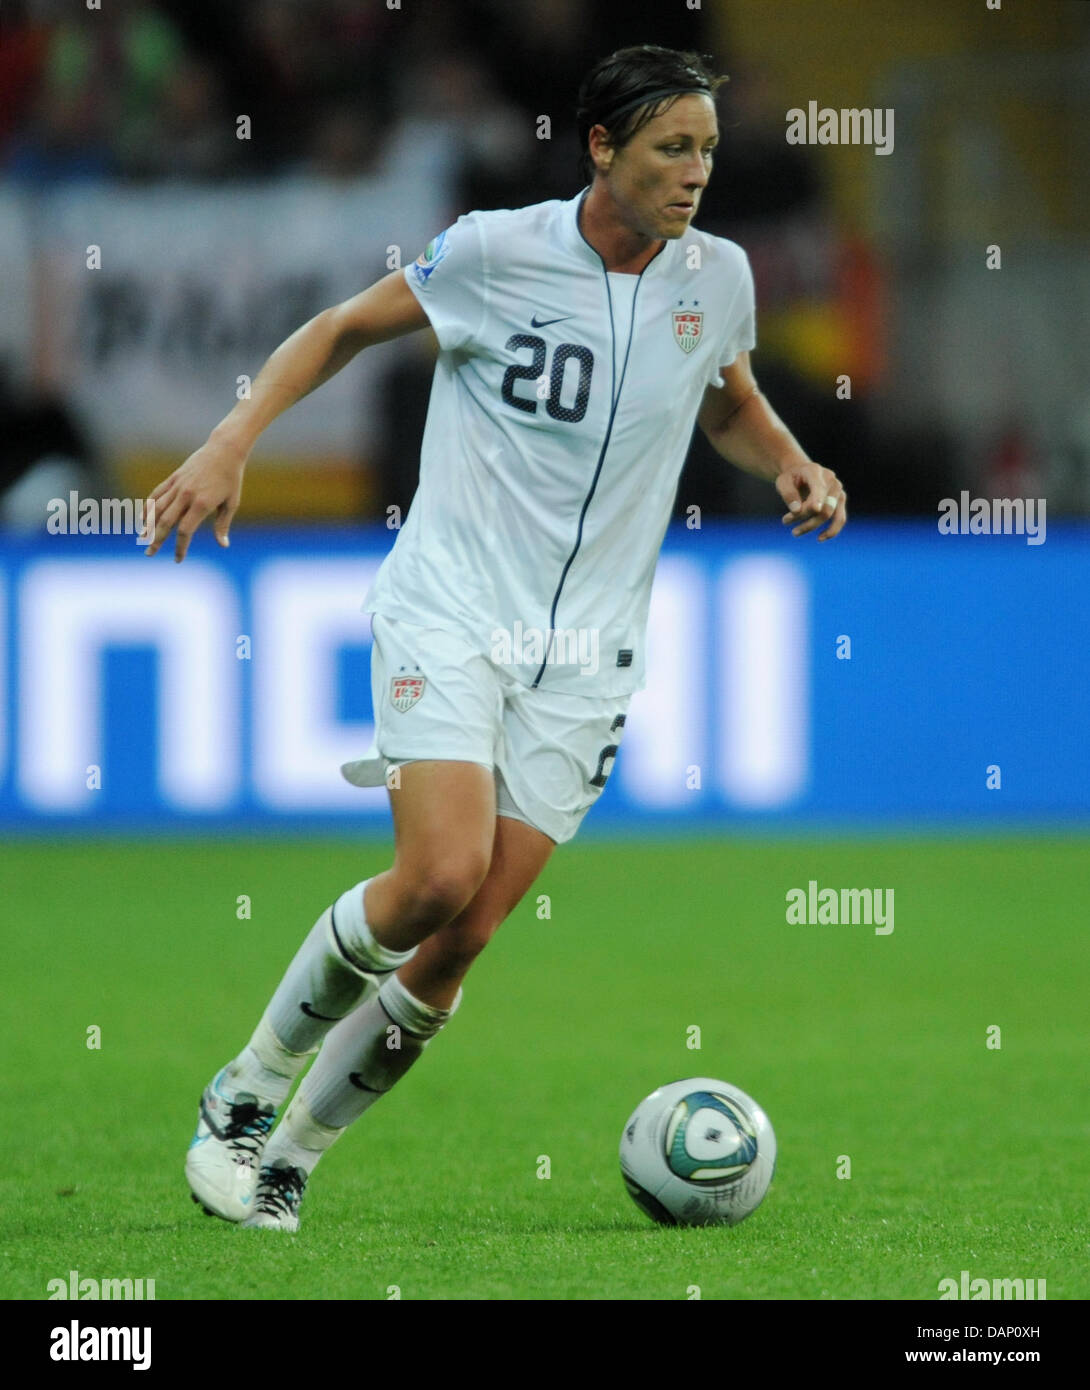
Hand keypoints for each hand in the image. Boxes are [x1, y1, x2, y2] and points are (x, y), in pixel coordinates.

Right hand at [142, 433, 246, 561]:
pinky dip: (148, 506)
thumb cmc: (231, 478)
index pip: (185, 531)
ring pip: (157, 508)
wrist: (224, 450)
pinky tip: (143, 518)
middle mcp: (186, 495)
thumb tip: (223, 545)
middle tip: (149, 553)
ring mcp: (178, 485)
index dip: (180, 547)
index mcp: (202, 504)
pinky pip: (157, 493)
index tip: (178, 559)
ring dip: (148, 524)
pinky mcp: (174, 477)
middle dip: (156, 540)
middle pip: (166, 522)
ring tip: (142, 538)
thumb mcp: (231, 503)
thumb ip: (223, 525)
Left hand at [775, 461, 847, 541]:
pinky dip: (832, 530)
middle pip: (824, 505)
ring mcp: (838, 490)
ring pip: (832, 514)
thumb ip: (788, 494)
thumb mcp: (782, 482)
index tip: (813, 510)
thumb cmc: (790, 478)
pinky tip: (820, 538)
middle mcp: (831, 480)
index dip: (817, 500)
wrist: (800, 472)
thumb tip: (796, 511)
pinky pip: (840, 518)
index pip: (819, 489)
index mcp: (815, 471)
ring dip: (813, 525)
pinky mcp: (840, 500)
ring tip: (794, 533)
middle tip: (785, 521)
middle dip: (804, 516)